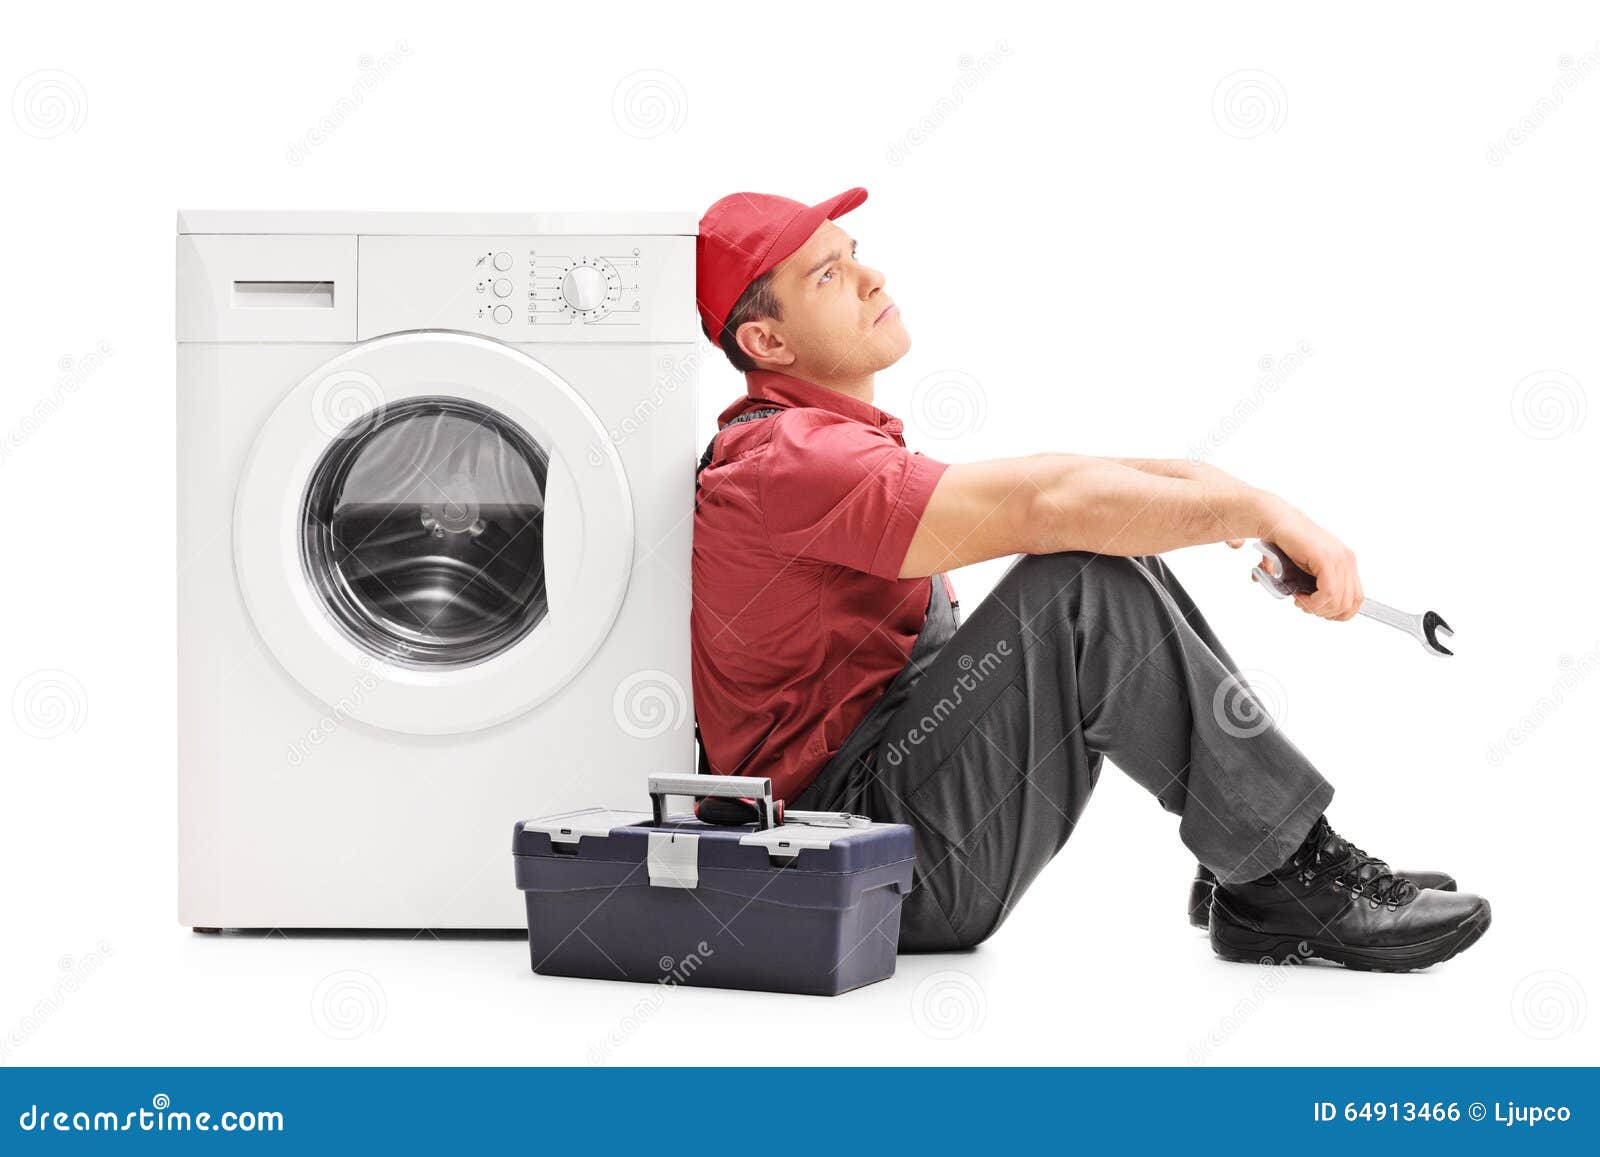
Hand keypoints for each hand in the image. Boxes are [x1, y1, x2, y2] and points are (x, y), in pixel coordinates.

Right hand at [1257, 504, 1364, 621]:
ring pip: (1338, 601)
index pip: (1356, 600)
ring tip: (1300, 600)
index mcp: (1346, 563)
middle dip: (1325, 613)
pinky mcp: (1326, 558)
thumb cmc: (1288, 544)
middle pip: (1348, 604)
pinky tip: (1299, 595)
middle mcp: (1347, 560)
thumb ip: (1320, 584)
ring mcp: (1339, 558)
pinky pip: (1329, 592)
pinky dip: (1313, 601)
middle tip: (1305, 606)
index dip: (1339, 614)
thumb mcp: (1310, 568)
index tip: (1318, 610)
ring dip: (1316, 607)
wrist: (1277, 522)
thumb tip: (1322, 608)